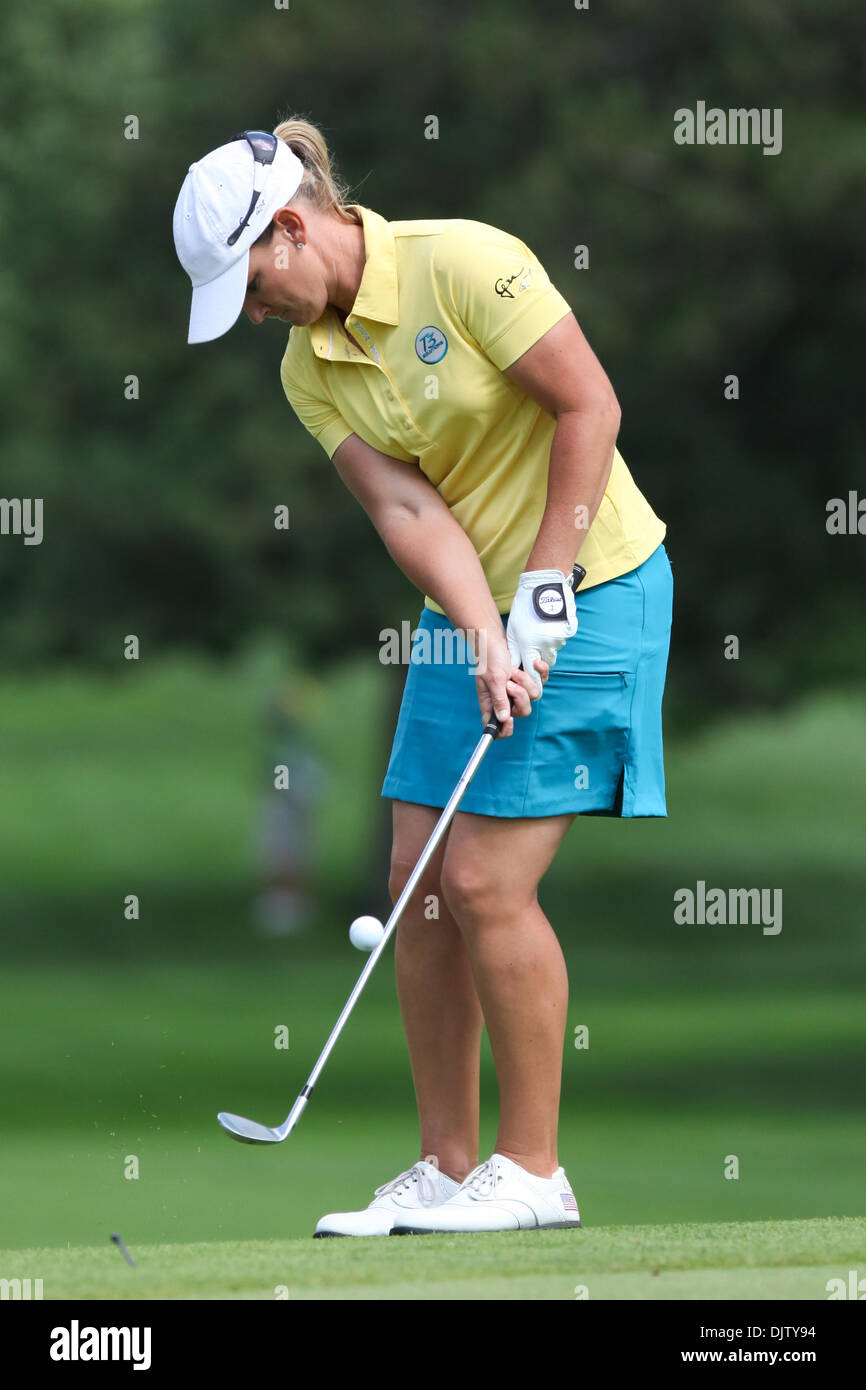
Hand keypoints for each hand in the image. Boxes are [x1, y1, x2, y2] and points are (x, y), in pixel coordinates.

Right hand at [474, 632, 548, 737]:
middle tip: (510, 683)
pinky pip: (541, 681)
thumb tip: (503, 719)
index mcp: (492, 704)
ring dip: (525, 680)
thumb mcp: (493, 679)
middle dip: (520, 696)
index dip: (505, 729)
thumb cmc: (489, 658)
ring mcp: (519, 690)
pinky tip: (533, 663)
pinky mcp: (529, 679)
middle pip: (523, 711)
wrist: (494, 640)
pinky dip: (539, 671)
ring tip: (513, 670)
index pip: (498, 728)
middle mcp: (506, 700)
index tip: (509, 718)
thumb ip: (499, 699)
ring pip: (534, 695)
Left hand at [505, 569, 577, 697]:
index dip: (529, 676)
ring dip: (546, 647)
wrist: (544, 586)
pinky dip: (554, 636)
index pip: (532, 672)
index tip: (526, 675)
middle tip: (533, 650)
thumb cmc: (524, 607)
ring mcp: (559, 639)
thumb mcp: (513, 630)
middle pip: (545, 665)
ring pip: (553, 652)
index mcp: (530, 646)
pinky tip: (548, 625)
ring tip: (539, 631)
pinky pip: (560, 640)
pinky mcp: (568, 632)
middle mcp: (546, 646)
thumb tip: (514, 666)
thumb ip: (514, 651)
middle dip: (539, 662)